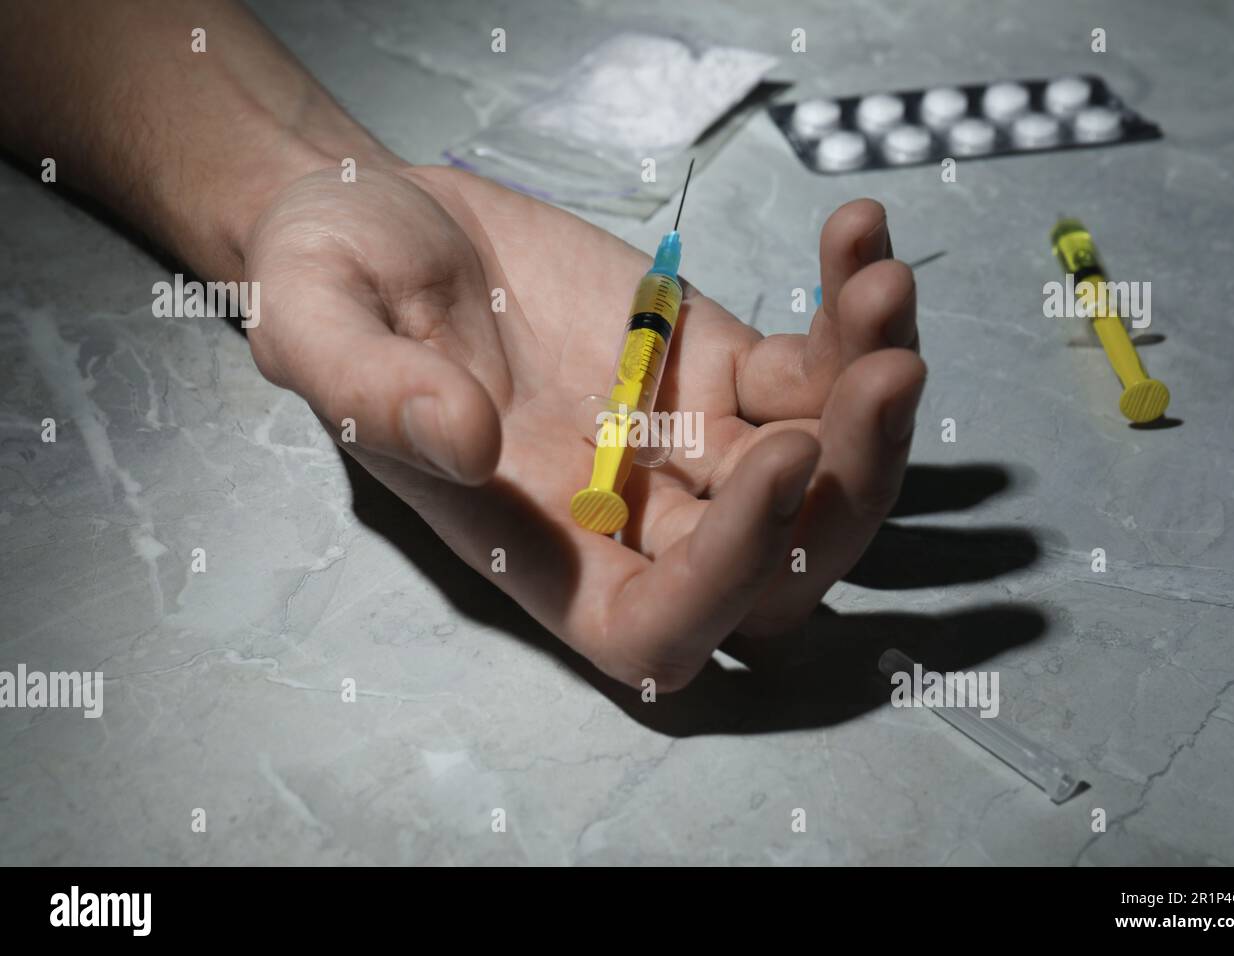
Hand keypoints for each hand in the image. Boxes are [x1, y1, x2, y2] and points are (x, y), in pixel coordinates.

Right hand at [244, 164, 923, 689]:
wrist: (387, 221)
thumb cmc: (331, 288)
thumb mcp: (313, 328)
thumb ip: (373, 394)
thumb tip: (465, 438)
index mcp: (537, 553)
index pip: (660, 627)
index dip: (729, 576)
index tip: (776, 458)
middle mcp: (632, 520)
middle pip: (781, 570)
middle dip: (850, 489)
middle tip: (887, 371)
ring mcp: (690, 445)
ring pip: (825, 474)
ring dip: (873, 399)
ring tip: (880, 286)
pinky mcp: (720, 364)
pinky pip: (814, 367)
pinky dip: (852, 315)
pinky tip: (856, 236)